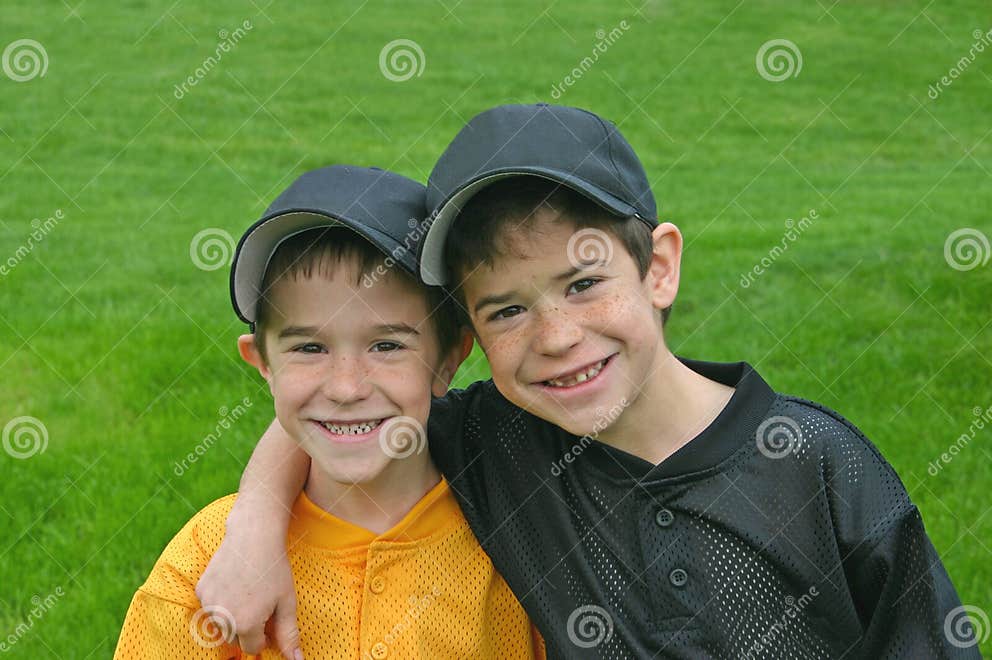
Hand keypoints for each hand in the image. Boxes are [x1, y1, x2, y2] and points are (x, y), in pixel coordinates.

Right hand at [195, 508, 302, 658]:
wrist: (254, 534)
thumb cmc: (274, 568)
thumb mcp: (286, 602)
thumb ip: (288, 635)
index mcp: (245, 624)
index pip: (253, 647)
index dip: (265, 635)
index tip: (271, 616)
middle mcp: (222, 618)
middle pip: (235, 638)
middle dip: (248, 627)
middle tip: (261, 602)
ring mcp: (209, 603)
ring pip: (221, 624)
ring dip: (233, 616)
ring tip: (249, 591)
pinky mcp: (200, 589)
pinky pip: (211, 606)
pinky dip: (221, 600)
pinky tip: (235, 582)